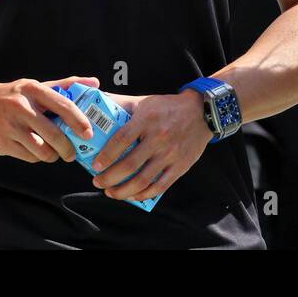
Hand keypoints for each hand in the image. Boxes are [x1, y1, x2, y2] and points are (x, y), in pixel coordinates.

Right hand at [0, 74, 99, 162]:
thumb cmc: (13, 95)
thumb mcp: (35, 86)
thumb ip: (65, 85)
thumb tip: (95, 83)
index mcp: (33, 90)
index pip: (63, 105)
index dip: (79, 121)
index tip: (89, 133)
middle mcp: (21, 107)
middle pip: (53, 133)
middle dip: (68, 148)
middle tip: (73, 153)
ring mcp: (9, 126)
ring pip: (41, 149)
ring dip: (53, 155)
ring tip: (56, 154)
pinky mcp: (1, 142)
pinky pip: (28, 156)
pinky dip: (37, 157)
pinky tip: (38, 152)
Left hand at [88, 91, 210, 201]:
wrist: (202, 111)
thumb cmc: (168, 107)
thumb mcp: (145, 101)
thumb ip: (121, 104)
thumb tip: (97, 103)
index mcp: (147, 120)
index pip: (121, 140)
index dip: (106, 156)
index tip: (95, 165)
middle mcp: (158, 138)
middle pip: (129, 165)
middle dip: (109, 178)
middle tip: (98, 182)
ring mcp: (170, 154)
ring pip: (142, 180)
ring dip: (123, 191)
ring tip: (111, 192)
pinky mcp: (180, 166)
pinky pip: (160, 186)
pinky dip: (144, 194)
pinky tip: (133, 195)